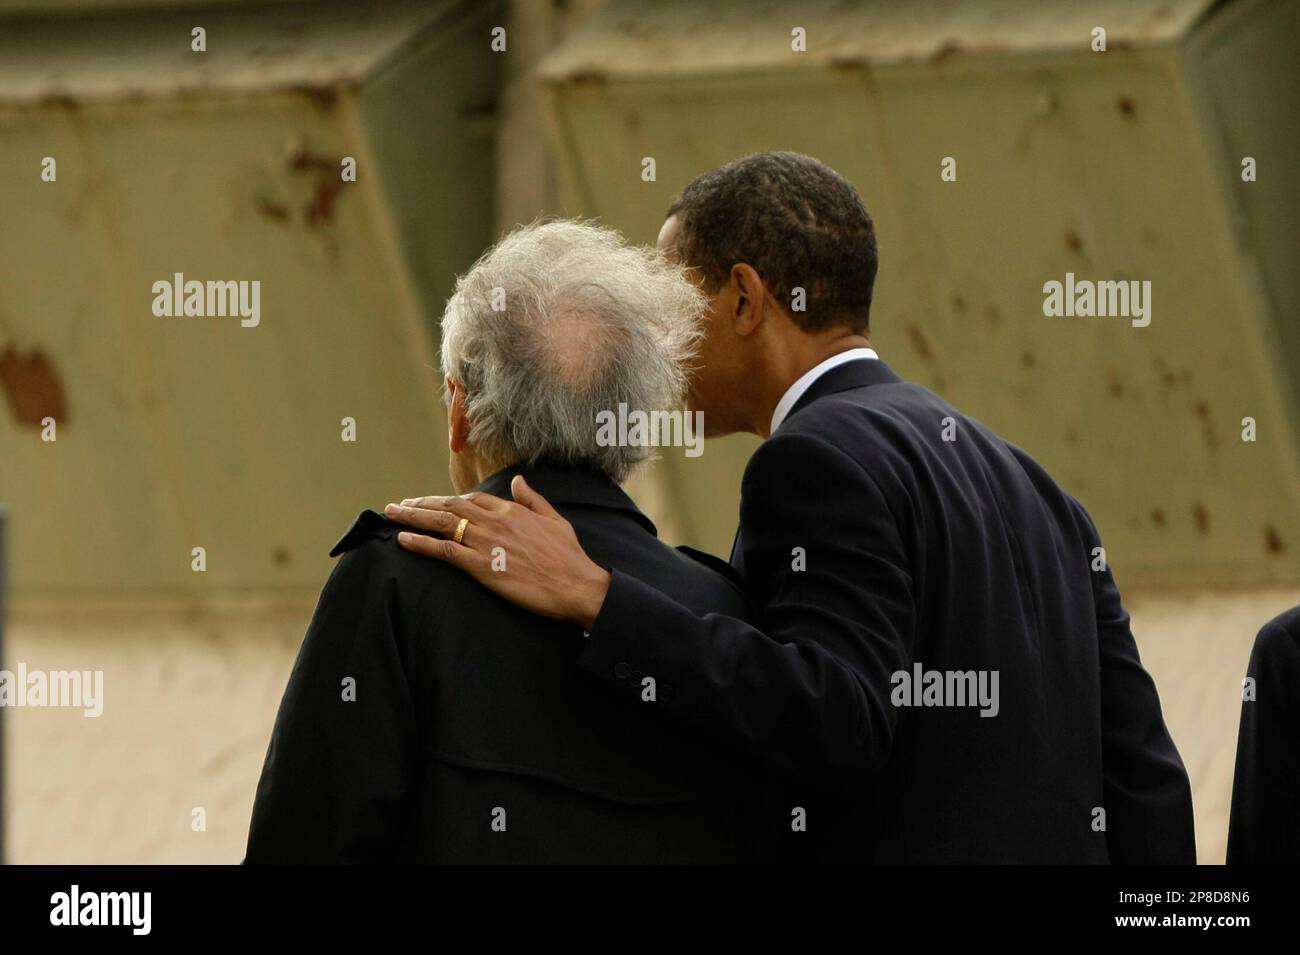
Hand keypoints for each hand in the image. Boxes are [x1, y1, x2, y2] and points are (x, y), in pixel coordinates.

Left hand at [383, 476, 611, 629]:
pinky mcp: (481, 566)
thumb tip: (518, 481)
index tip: (433, 503)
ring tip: (393, 514)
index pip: (472, 499)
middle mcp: (494, 522)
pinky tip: (404, 540)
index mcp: (511, 510)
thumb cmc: (568, 557)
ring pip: (441, 523)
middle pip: (449, 507)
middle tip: (400, 505)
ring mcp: (485, 543)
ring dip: (413, 517)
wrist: (575, 584)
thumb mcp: (554, 519)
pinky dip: (421, 543)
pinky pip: (444, 550)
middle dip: (421, 504)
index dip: (449, 500)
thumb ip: (533, 499)